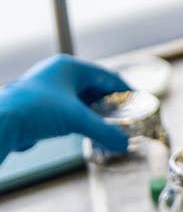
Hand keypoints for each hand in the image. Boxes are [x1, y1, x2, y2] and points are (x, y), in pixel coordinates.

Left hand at [0, 54, 129, 163]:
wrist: (3, 123)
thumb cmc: (36, 111)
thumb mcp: (77, 120)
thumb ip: (104, 132)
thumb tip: (124, 144)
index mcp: (70, 67)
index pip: (107, 76)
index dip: (126, 90)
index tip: (139, 102)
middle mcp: (60, 74)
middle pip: (95, 87)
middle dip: (112, 103)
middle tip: (128, 117)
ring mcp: (50, 89)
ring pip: (82, 99)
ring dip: (98, 113)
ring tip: (113, 126)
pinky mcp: (42, 106)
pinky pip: (70, 110)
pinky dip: (84, 119)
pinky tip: (91, 132)